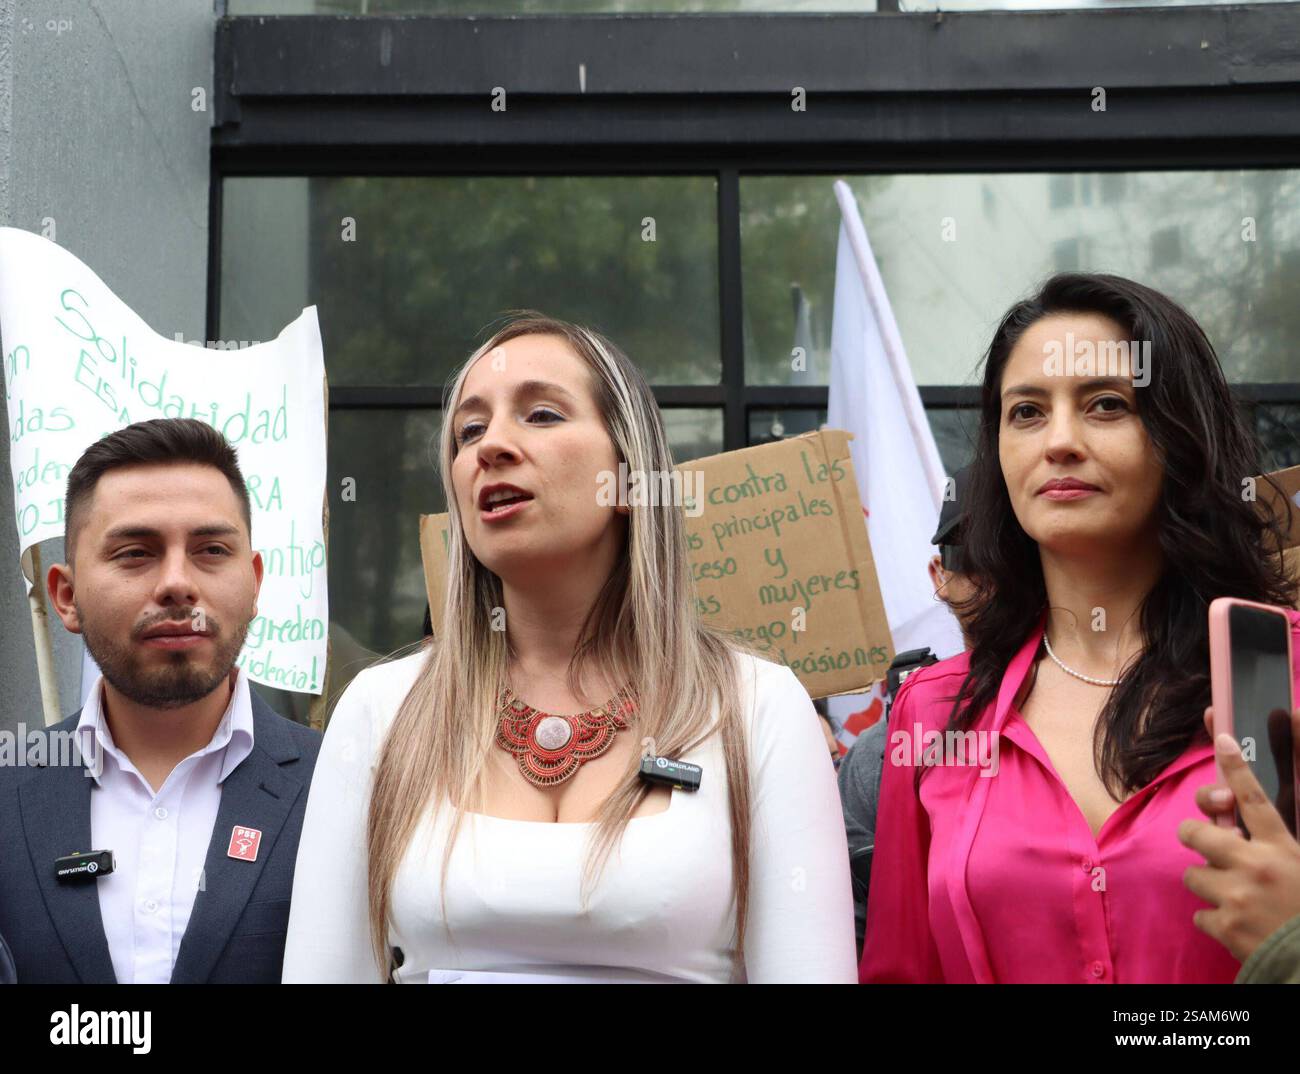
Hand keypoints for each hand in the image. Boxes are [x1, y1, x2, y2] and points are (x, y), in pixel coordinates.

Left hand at [1178, 714, 1299, 962]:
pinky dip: (1214, 920)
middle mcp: (1255, 867)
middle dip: (1197, 836)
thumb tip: (1242, 829)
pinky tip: (1236, 926)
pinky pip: (1200, 914)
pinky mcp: (1224, 926)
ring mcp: (1236, 897)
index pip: (1255, 799)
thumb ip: (1278, 844)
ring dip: (1209, 885)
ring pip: (1193, 875)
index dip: (1237, 767)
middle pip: (1198, 832)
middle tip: (1207, 845)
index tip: (1223, 740)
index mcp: (1283, 850)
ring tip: (1236, 897)